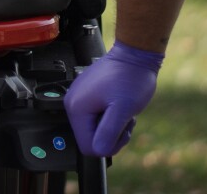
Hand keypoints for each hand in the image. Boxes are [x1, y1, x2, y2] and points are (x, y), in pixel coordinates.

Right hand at [64, 41, 163, 157]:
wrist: (133, 56)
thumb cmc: (130, 78)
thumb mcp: (123, 110)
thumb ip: (109, 132)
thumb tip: (98, 150)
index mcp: (77, 108)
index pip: (87, 146)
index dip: (109, 145)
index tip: (122, 130)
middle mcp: (72, 103)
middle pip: (90, 138)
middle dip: (111, 135)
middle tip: (124, 118)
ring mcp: (78, 98)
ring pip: (94, 129)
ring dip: (112, 126)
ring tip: (122, 110)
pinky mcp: (86, 95)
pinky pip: (95, 117)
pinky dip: (109, 116)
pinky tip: (117, 104)